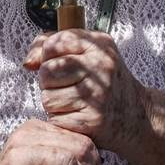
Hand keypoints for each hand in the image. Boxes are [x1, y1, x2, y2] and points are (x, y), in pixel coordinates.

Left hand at [24, 28, 147, 154]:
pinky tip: (78, 116)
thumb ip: (53, 45)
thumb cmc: (104, 81)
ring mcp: (97, 94)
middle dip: (50, 82)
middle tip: (69, 86)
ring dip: (55, 104)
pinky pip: (55, 119)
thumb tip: (28, 63)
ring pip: (47, 98)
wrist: (136, 115)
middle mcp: (100, 66)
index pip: (53, 43)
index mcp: (99, 44)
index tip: (64, 65)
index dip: (49, 56)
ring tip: (75, 102)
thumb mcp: (88, 52)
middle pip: (47, 71)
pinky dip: (61, 120)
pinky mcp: (92, 120)